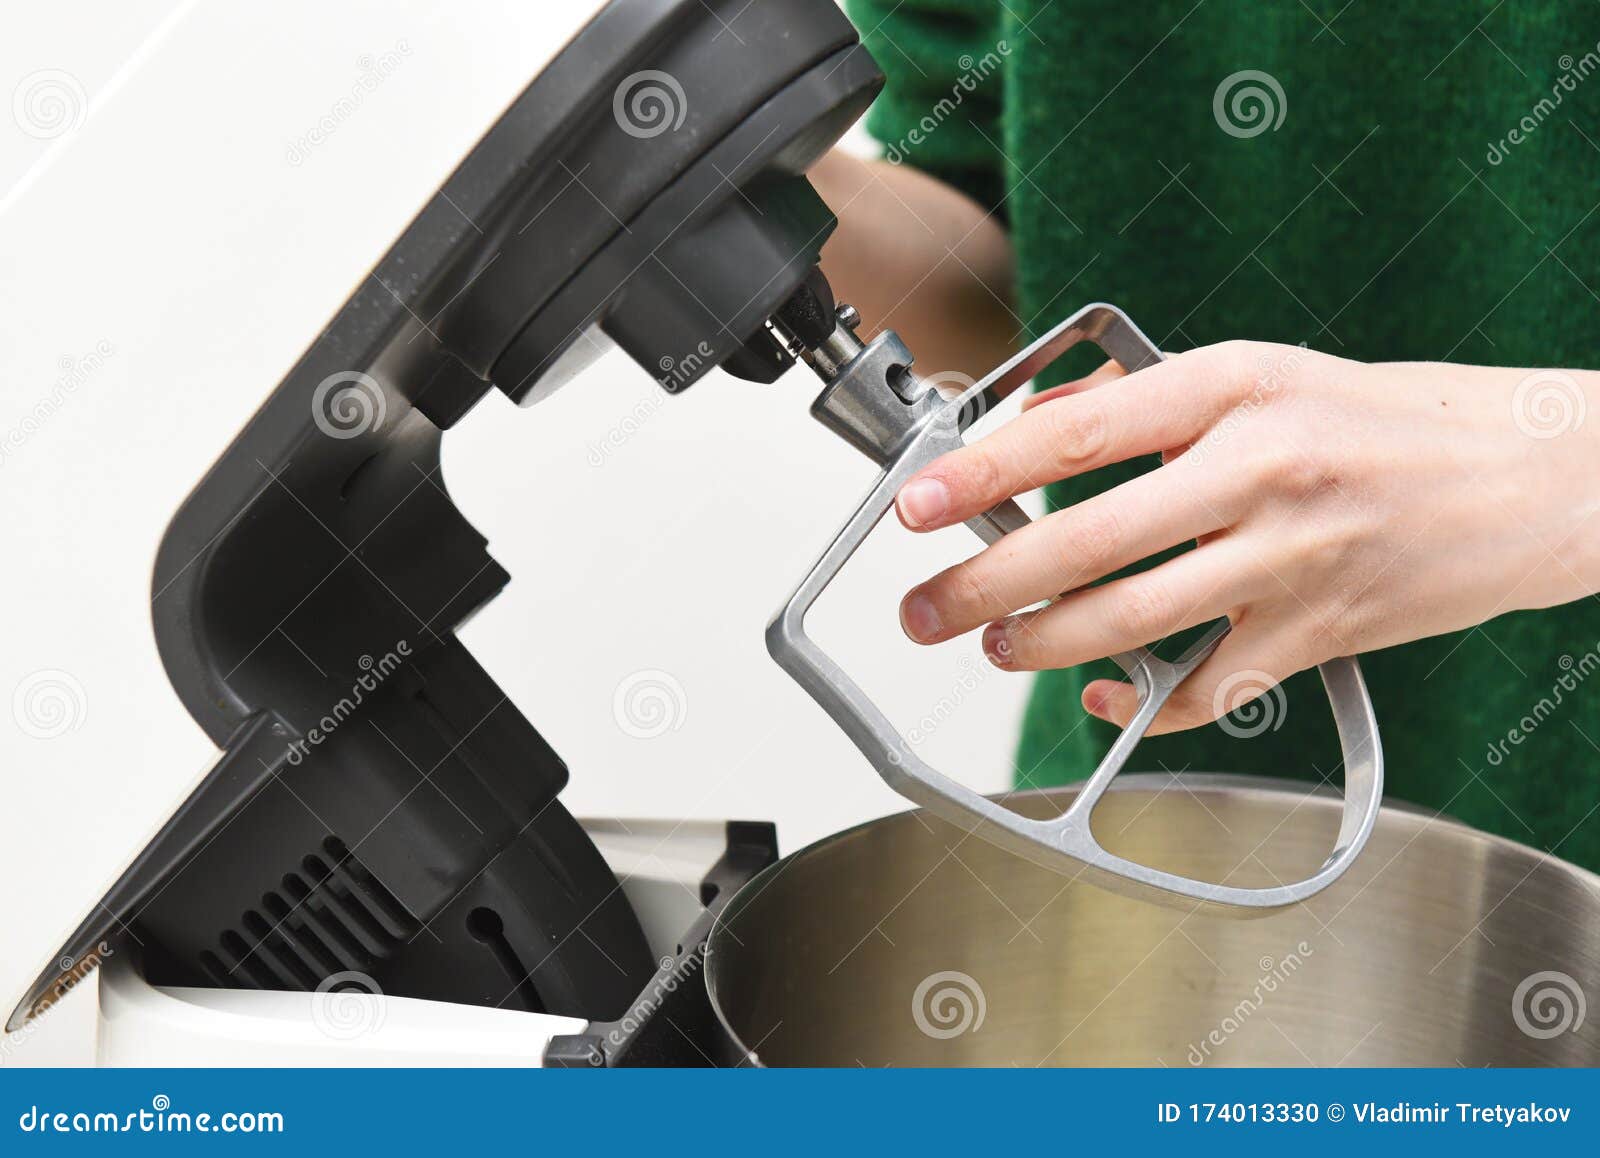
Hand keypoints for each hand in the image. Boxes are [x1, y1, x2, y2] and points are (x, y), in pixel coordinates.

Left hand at [894, 341, 1599, 732]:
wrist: (1536, 473)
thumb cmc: (1390, 418)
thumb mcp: (1264, 376)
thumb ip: (1145, 400)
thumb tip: (1038, 423)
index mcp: (1234, 388)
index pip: (1076, 433)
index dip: (979, 472)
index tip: (914, 503)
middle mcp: (1261, 469)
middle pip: (1087, 540)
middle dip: (984, 583)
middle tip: (924, 608)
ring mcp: (1294, 558)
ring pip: (1135, 621)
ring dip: (1045, 645)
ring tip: (998, 646)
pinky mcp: (1321, 632)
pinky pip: (1207, 690)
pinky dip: (1142, 704)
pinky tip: (1104, 695)